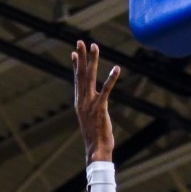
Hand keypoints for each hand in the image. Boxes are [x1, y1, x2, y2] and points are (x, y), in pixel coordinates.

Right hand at [71, 39, 119, 162]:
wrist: (96, 150)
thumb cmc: (94, 136)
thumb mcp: (89, 119)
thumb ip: (88, 108)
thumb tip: (89, 104)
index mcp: (79, 102)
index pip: (76, 79)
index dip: (75, 65)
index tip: (74, 52)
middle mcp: (82, 100)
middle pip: (80, 74)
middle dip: (81, 57)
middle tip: (81, 41)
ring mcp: (90, 104)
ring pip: (90, 77)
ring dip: (92, 61)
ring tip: (95, 46)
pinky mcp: (100, 108)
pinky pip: (106, 90)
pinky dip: (111, 79)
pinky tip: (116, 68)